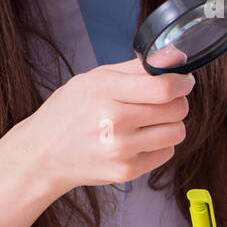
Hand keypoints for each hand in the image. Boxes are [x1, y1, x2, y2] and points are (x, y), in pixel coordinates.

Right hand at [0, 55, 192, 226]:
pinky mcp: (125, 171)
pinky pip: (166, 153)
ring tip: (151, 121)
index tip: (184, 81)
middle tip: (163, 101)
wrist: (43, 154)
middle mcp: (113, 121)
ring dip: (171, 124)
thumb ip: (139, 67)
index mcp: (104, 90)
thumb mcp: (96, 78)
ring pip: (177, 132)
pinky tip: (140, 139)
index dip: (182, 83)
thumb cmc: (71, 111)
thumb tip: (178, 55)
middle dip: (177, 102)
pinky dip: (160, 144)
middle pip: (176, 109)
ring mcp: (120, 149)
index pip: (163, 88)